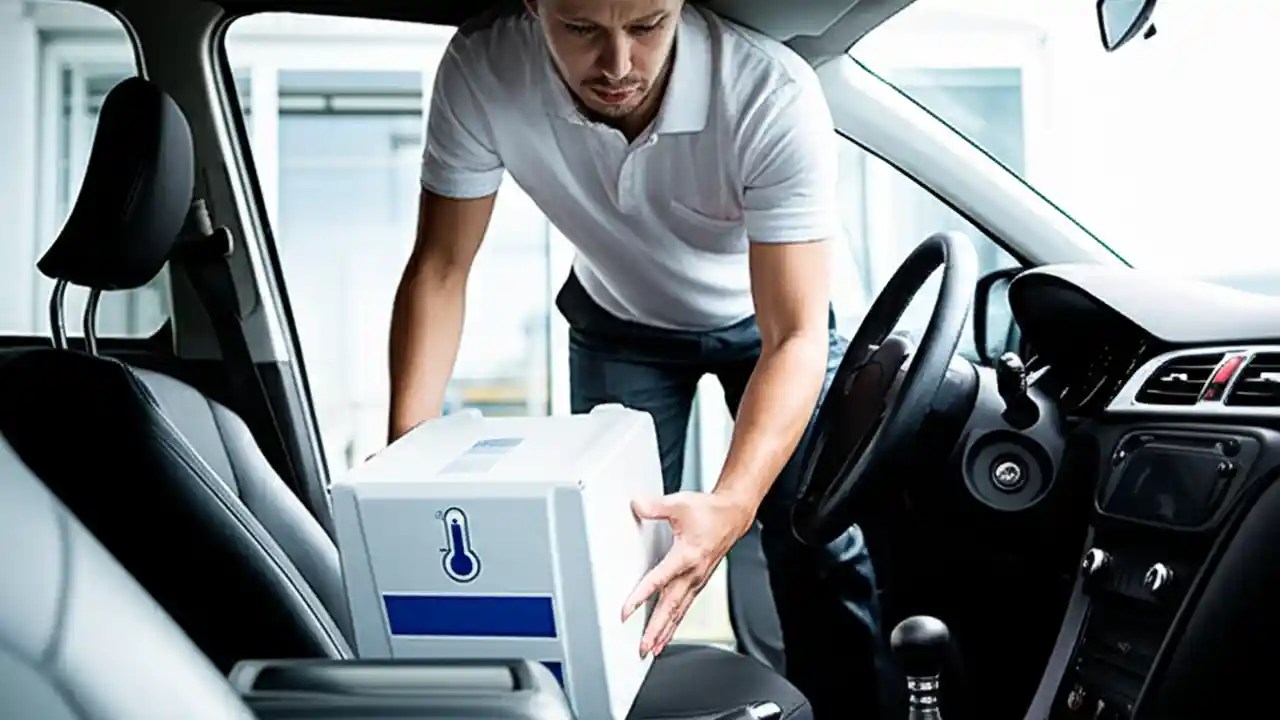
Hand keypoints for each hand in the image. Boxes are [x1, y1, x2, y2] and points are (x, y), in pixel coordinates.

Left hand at [621, 491, 754, 657]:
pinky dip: (675, 623)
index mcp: (686, 555)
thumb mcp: (679, 504)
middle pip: (670, 607)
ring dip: (665, 632)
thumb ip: (655, 507)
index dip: (640, 597)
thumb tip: (637, 505)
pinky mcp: (699, 581)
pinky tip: (667, 633)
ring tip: (652, 649)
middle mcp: (693, 573)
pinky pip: (685, 607)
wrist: (733, 516)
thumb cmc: (710, 512)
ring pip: (679, 611)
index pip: (658, 580)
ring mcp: (697, 580)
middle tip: (642, 648)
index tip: (626, 611)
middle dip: (655, 629)